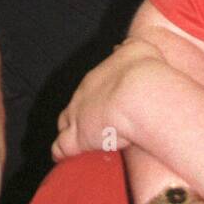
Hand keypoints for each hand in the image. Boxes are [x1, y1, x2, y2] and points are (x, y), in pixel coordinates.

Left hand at [52, 39, 161, 160]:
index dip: (94, 100)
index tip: (101, 106)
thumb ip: (129, 49)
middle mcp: (83, 96)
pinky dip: (60, 151)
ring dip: (67, 133)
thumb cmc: (144, 71)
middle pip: (72, 106)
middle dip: (77, 116)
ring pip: (64, 125)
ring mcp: (78, 117)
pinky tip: (58, 156)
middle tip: (87, 125)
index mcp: (98, 78)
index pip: (90, 91)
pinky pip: (61, 146)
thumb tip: (122, 47)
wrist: (140, 94)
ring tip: (71, 141)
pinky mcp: (77, 138)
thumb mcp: (138, 50)